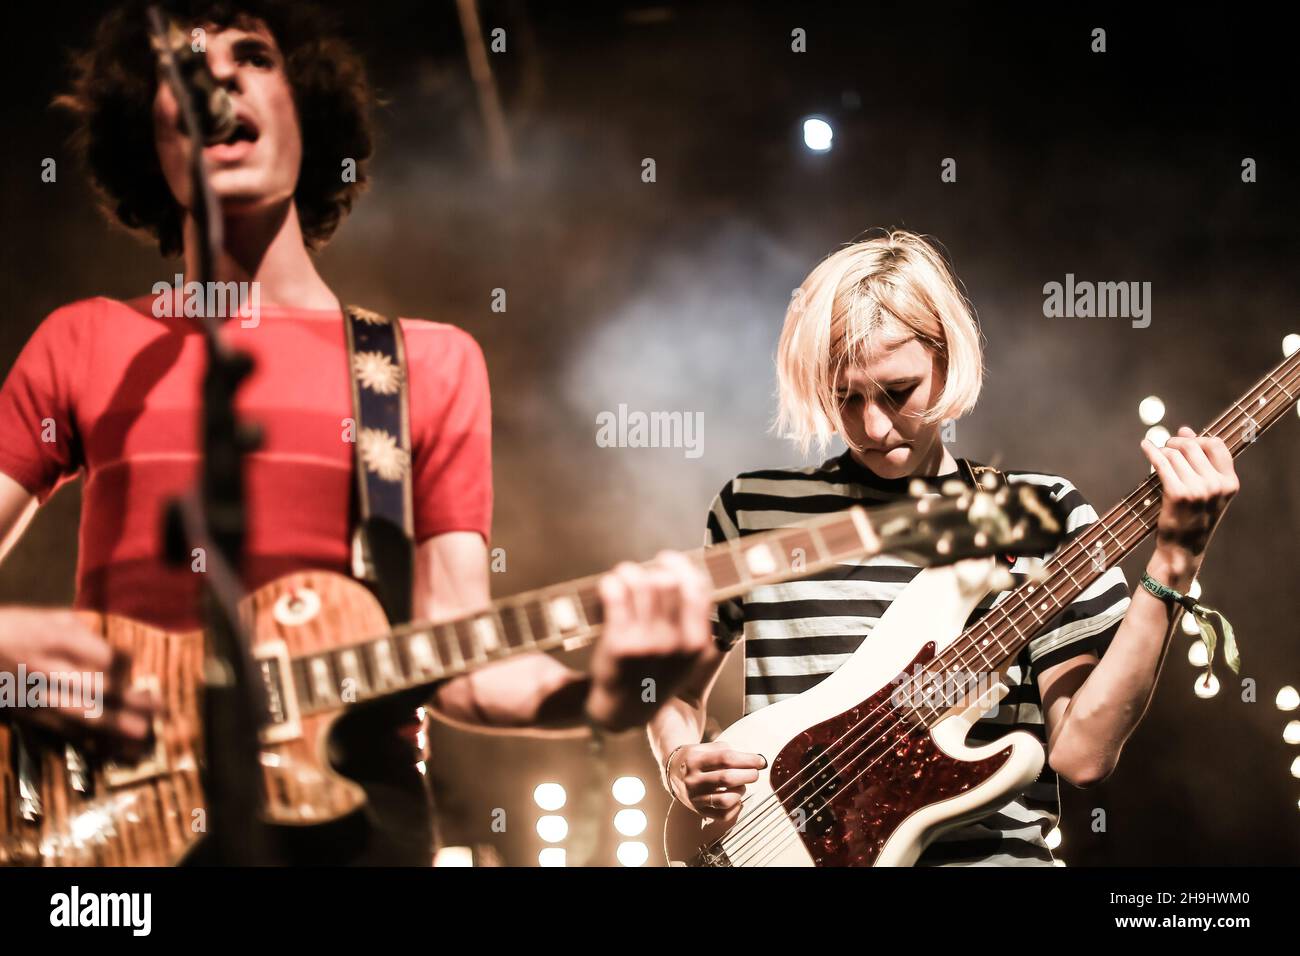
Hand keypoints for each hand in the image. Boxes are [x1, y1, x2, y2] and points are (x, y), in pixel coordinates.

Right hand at [0, 608, 157, 756]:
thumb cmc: (13, 629)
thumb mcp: (49, 618)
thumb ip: (85, 633)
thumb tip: (115, 653)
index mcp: (58, 640)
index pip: (103, 657)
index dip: (124, 666)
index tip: (135, 669)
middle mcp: (50, 669)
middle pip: (98, 689)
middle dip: (131, 701)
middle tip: (160, 709)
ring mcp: (39, 695)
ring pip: (82, 715)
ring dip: (116, 726)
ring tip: (143, 734)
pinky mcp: (29, 715)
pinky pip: (63, 730)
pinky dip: (89, 739)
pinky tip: (110, 747)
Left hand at [585, 551, 710, 731]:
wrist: (620, 711)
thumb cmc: (651, 674)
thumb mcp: (683, 656)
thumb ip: (691, 621)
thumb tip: (685, 571)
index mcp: (696, 643)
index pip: (697, 587)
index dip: (679, 566)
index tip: (665, 560)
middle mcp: (675, 644)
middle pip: (666, 580)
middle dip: (648, 570)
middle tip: (636, 576)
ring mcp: (647, 644)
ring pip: (639, 582)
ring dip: (626, 573)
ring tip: (620, 580)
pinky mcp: (618, 645)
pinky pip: (615, 594)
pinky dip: (609, 584)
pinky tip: (606, 590)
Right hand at [666, 740, 765, 828]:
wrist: (673, 771)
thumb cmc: (696, 758)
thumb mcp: (706, 747)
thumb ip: (727, 751)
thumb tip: (754, 760)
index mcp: (695, 760)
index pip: (726, 759)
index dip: (747, 760)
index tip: (761, 761)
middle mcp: (693, 779)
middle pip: (727, 779)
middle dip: (748, 775)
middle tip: (755, 773)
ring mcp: (695, 797)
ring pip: (725, 800)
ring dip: (741, 792)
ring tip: (742, 785)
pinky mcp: (698, 810)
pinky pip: (722, 815)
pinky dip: (735, 808)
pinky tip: (736, 798)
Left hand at [1141, 426, 1238, 573]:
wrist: (1183, 549)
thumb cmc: (1193, 519)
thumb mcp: (1207, 492)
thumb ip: (1201, 462)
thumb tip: (1186, 429)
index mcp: (1230, 483)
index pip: (1216, 445)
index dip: (1197, 438)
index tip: (1184, 438)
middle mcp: (1217, 485)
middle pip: (1192, 446)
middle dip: (1176, 442)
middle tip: (1166, 446)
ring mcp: (1198, 489)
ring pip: (1175, 454)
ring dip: (1163, 450)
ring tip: (1157, 454)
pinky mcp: (1177, 493)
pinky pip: (1161, 463)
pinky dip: (1151, 452)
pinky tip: (1145, 446)